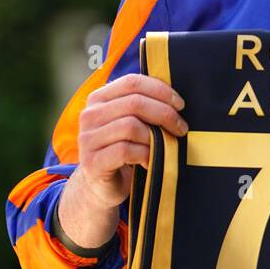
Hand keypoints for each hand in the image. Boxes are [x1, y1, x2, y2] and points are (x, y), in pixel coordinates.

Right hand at [58, 74, 186, 251]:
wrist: (101, 186)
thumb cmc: (123, 149)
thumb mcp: (130, 122)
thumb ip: (143, 106)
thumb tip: (176, 98)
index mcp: (99, 98)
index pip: (132, 82)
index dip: (160, 90)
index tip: (180, 104)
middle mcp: (90, 115)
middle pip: (135, 103)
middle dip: (165, 114)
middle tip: (181, 127)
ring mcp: (88, 139)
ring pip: (131, 126)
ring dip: (156, 136)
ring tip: (167, 145)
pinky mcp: (92, 162)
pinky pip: (126, 151)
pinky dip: (146, 155)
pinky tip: (151, 161)